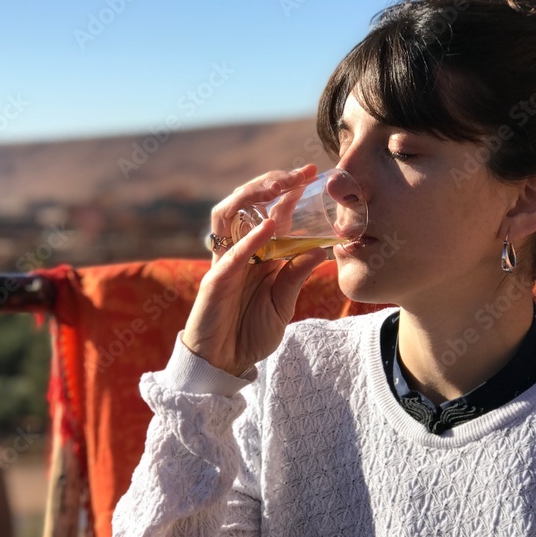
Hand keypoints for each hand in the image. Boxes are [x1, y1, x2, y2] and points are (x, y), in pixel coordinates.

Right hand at [183, 165, 326, 375]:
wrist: (225, 363)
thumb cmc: (251, 333)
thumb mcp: (283, 302)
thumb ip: (297, 274)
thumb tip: (321, 248)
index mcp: (257, 254)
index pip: (272, 212)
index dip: (289, 191)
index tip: (312, 174)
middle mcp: (239, 251)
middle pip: (246, 203)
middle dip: (271, 182)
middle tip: (299, 173)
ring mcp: (224, 263)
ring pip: (228, 215)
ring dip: (252, 196)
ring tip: (278, 187)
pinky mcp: (215, 282)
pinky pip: (231, 255)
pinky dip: (251, 238)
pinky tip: (271, 225)